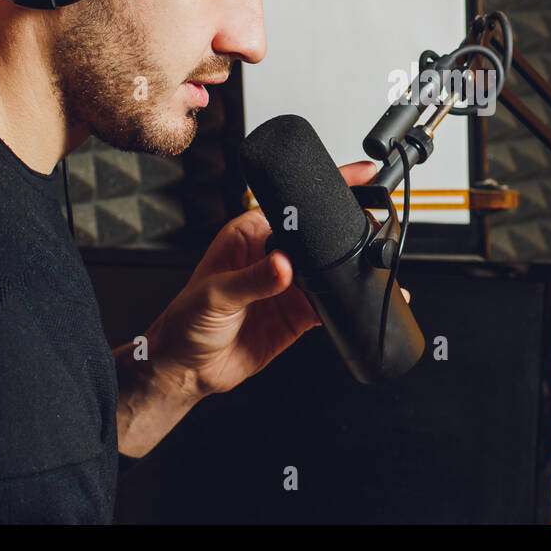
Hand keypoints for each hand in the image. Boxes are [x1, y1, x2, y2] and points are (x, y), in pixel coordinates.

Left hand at [139, 160, 409, 400]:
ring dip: (349, 269)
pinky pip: (329, 304)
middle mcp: (270, 256)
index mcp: (249, 235)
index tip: (355, 179)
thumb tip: (284, 265)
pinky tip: (354, 301)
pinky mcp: (297, 315)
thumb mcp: (216, 294)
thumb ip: (253, 279)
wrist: (186, 371)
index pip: (292, 206)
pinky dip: (345, 303)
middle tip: (367, 231)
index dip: (323, 192)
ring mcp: (287, 286)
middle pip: (318, 237)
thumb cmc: (184, 323)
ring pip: (329, 270)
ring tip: (367, 267)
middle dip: (344, 232)